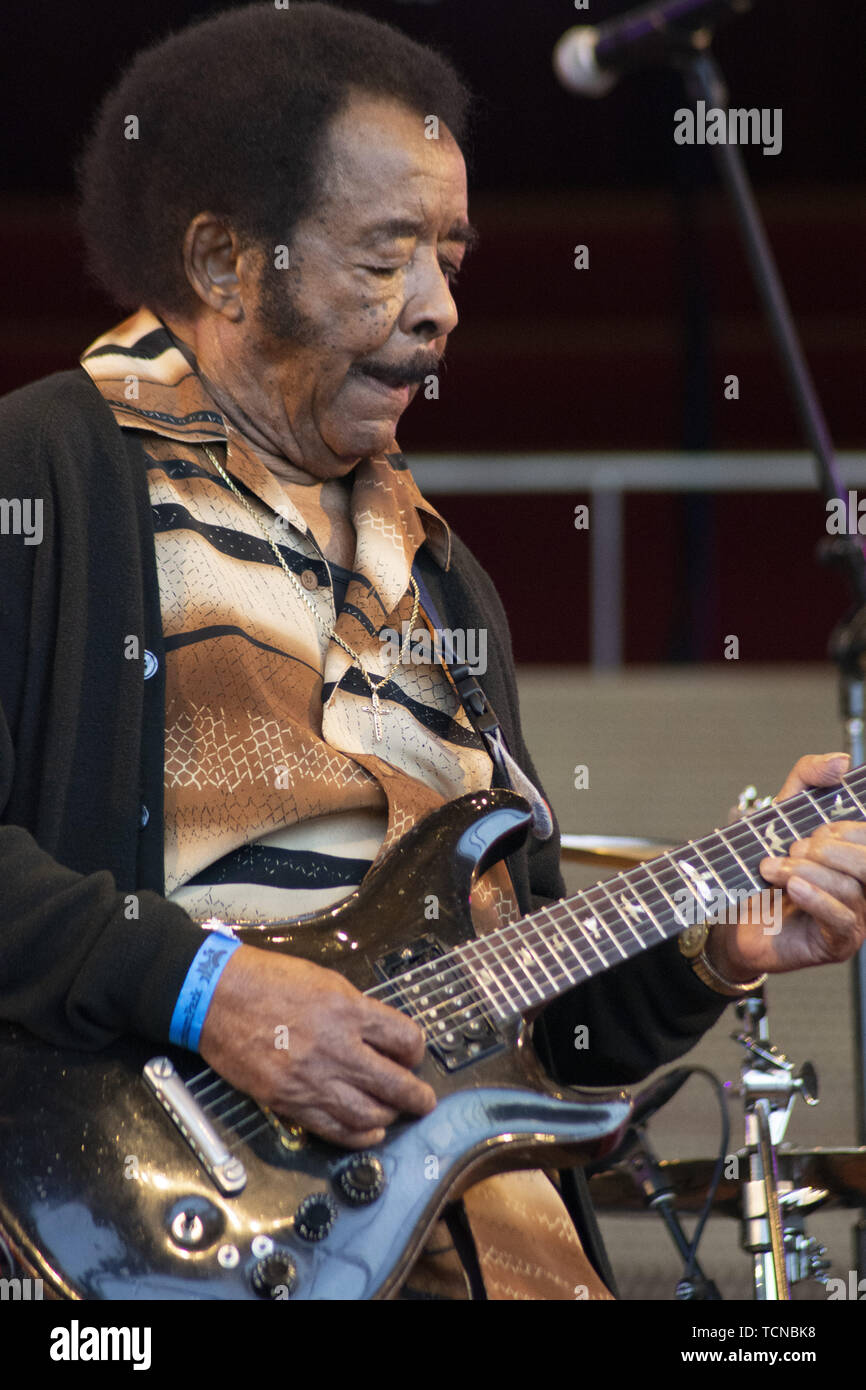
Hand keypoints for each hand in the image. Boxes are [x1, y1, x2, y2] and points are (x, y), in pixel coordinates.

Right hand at [198, 945, 435, 1146]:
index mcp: (349, 1011)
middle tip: (424, 1101)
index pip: (404, 1040)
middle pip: (394, 1084)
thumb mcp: (326, 981)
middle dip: (416, 1097)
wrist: (217, 997)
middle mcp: (336, 1048)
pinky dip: (358, 1136)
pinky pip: (333, 1129)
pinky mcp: (289, 1101)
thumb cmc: (268, 981)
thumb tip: (381, 1036)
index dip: (415, 1051)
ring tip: (393, 1115)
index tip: (413, 1055)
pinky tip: (369, 1133)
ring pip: (368, 1114)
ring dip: (388, 1118)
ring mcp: (312, 1079)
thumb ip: (357, 1010)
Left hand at [706, 751, 865, 981]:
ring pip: (851, 888)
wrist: (731, 918)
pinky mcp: (838, 942)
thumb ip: (808, 778)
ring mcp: (855, 915)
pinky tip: (793, 887)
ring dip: (805, 871)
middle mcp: (862, 884)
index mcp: (855, 854)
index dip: (844, 827)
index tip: (810, 829)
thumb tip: (841, 763)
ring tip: (772, 869)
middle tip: (791, 849)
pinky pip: (841, 918)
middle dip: (827, 848)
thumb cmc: (762, 868)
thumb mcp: (780, 812)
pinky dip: (815, 897)